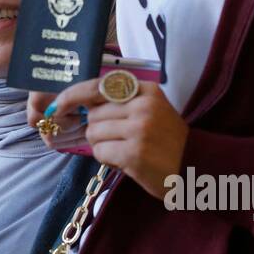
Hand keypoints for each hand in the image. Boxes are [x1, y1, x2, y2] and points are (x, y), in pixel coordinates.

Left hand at [28, 80, 188, 198]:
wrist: (193, 168)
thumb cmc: (166, 140)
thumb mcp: (151, 110)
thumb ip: (121, 103)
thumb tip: (78, 104)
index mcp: (146, 90)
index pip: (99, 86)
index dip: (74, 95)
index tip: (59, 105)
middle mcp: (143, 106)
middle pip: (94, 114)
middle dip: (97, 129)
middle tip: (118, 140)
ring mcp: (139, 129)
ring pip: (94, 133)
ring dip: (102, 145)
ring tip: (124, 150)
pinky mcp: (134, 153)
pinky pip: (100, 152)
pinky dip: (107, 159)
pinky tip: (126, 162)